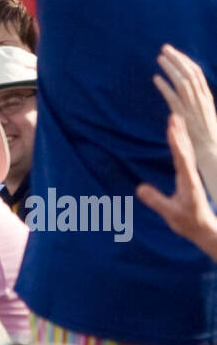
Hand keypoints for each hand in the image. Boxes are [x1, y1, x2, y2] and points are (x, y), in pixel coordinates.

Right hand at [137, 114, 216, 260]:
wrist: (204, 229)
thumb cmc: (188, 222)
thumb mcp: (171, 214)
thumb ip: (156, 201)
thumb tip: (140, 188)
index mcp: (188, 181)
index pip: (181, 158)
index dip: (176, 143)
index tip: (172, 128)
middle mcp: (191, 175)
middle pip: (185, 149)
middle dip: (179, 132)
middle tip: (174, 115)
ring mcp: (191, 176)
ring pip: (186, 151)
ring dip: (181, 135)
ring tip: (176, 120)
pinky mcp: (190, 178)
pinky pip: (185, 156)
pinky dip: (181, 144)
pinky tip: (178, 138)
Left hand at [151, 45, 216, 176]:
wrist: (211, 150)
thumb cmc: (206, 132)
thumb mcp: (205, 111)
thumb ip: (197, 98)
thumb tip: (187, 86)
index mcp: (206, 96)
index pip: (196, 73)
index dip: (185, 60)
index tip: (174, 52)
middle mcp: (201, 99)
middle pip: (189, 73)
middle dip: (177, 59)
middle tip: (164, 49)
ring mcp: (193, 107)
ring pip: (182, 82)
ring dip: (170, 68)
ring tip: (159, 59)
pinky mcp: (184, 116)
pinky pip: (173, 98)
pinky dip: (164, 86)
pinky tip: (155, 78)